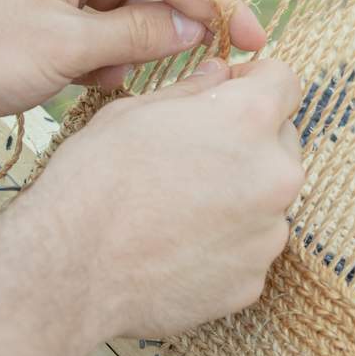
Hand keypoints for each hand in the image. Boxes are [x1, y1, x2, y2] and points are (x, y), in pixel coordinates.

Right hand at [0, 58, 304, 355]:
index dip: (256, 81)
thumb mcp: (136, 111)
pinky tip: (180, 242)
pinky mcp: (252, 280)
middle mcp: (273, 175)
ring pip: (269, 199)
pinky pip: (250, 248)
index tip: (232, 92)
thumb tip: (220, 75)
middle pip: (282, 140)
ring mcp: (267, 234)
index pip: (285, 81)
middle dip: (251, 140)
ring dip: (240, 194)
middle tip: (199, 153)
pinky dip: (227, 243)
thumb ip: (193, 90)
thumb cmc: (95, 179)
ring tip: (183, 204)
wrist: (69, 267)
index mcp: (248, 119)